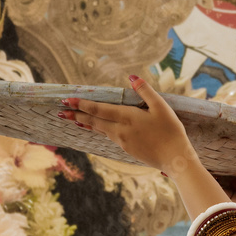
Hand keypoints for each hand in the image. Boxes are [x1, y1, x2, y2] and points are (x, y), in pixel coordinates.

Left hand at [58, 75, 197, 174]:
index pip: (99, 109)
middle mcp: (121, 130)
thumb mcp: (161, 107)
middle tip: (60, 111)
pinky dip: (99, 130)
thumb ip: (145, 91)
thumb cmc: (171, 131)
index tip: (67, 100)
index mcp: (128, 117)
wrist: (175, 158)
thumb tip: (131, 77)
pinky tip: (97, 129)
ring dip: (86, 123)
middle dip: (76, 114)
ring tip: (74, 119)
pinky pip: (109, 136)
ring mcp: (123, 141)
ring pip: (100, 130)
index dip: (82, 104)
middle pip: (94, 121)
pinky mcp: (127, 149)